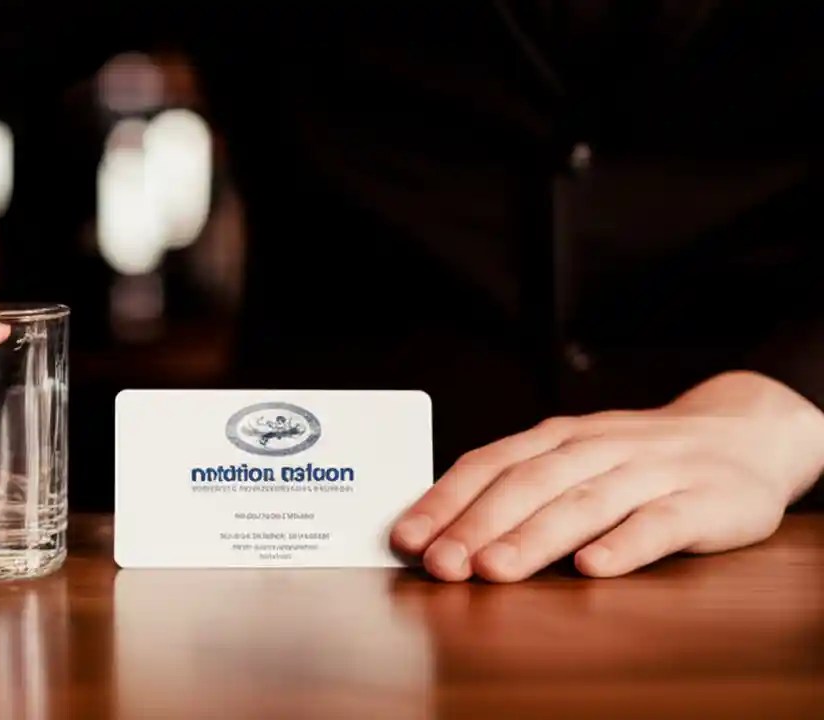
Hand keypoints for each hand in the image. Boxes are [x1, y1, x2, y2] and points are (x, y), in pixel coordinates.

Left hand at [391, 371, 823, 581]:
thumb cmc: (637, 459)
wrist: (745, 433)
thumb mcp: (575, 457)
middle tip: (441, 564)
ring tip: (494, 569)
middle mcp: (599, 448)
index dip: (445, 500)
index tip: (406, 538)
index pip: (490, 464)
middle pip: (529, 484)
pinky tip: (591, 568)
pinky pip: (660, 524)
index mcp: (558, 438)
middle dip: (478, 525)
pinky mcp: (704, 502)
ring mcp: (652, 473)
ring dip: (534, 537)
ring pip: (585, 503)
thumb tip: (440, 529)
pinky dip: (624, 545)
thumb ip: (518, 485)